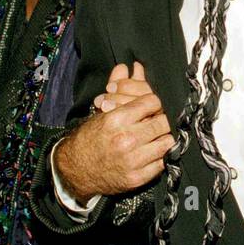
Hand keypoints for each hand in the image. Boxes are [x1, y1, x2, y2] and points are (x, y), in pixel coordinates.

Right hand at [57, 62, 172, 199]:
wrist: (76, 169)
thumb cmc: (91, 137)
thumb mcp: (102, 110)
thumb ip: (119, 87)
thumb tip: (128, 67)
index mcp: (116, 119)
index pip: (152, 102)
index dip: (157, 101)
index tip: (157, 104)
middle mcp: (126, 139)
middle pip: (163, 122)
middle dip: (165, 118)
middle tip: (165, 118)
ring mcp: (133, 160)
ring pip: (167, 142)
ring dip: (167, 137)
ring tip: (163, 134)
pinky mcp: (137, 178)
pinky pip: (162, 163)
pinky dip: (163, 155)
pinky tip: (159, 150)